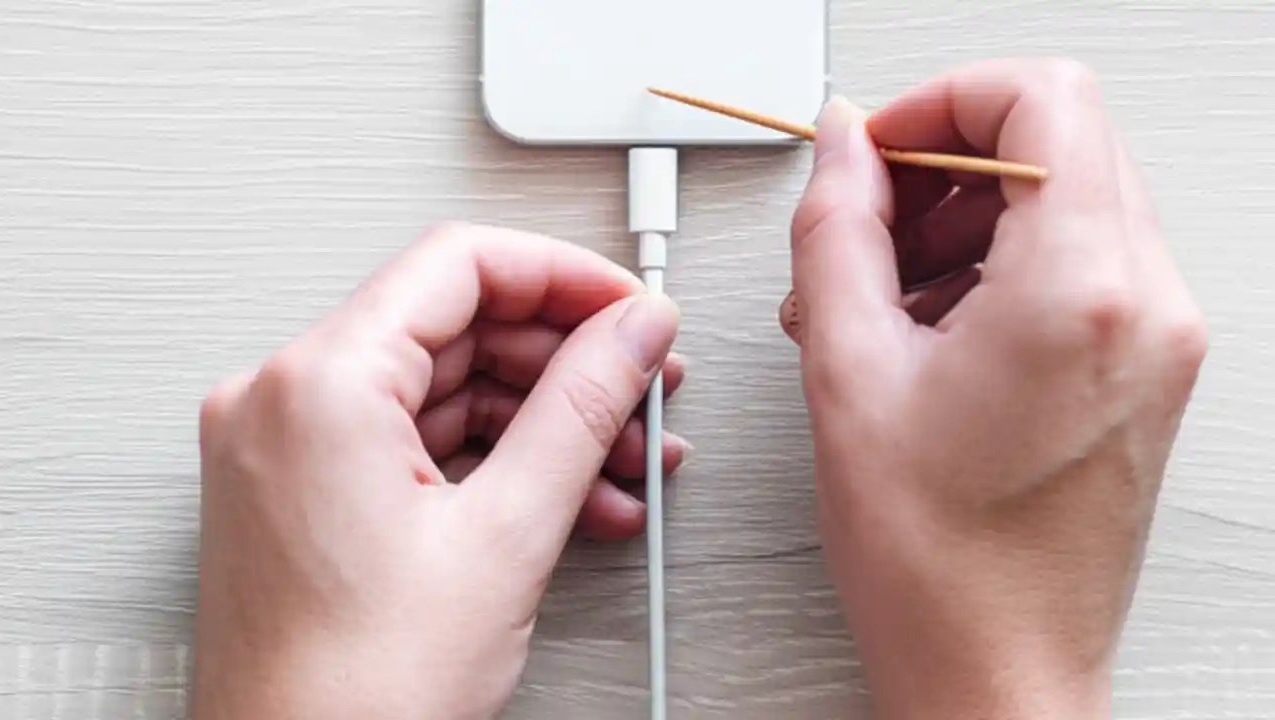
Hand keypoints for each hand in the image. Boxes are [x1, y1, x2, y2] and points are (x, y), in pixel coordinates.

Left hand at [191, 224, 685, 718]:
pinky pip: (416, 443)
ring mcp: (288, 449)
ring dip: (543, 423)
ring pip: (443, 391)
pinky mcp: (305, 493)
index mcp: (318, 385)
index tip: (628, 308)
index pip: (459, 264)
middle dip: (565, 364)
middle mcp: (283, 401)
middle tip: (642, 391)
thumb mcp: (507, 536)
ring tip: (623, 464)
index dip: (564, 277)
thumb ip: (582, 409)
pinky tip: (569, 498)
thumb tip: (633, 332)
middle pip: (456, 327)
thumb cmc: (357, 698)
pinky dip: (495, 463)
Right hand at [787, 59, 1206, 718]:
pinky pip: (1081, 266)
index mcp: (1080, 289)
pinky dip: (1001, 269)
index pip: (1041, 99)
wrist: (998, 672)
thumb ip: (838, 230)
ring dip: (968, 222)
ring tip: (883, 296)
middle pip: (1058, 145)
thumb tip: (843, 148)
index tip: (879, 149)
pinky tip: (927, 333)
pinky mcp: (1148, 370)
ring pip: (1069, 202)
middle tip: (867, 226)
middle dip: (945, 166)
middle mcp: (1147, 303)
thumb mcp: (847, 371)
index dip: (941, 103)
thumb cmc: (934, 563)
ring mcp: (1160, 338)